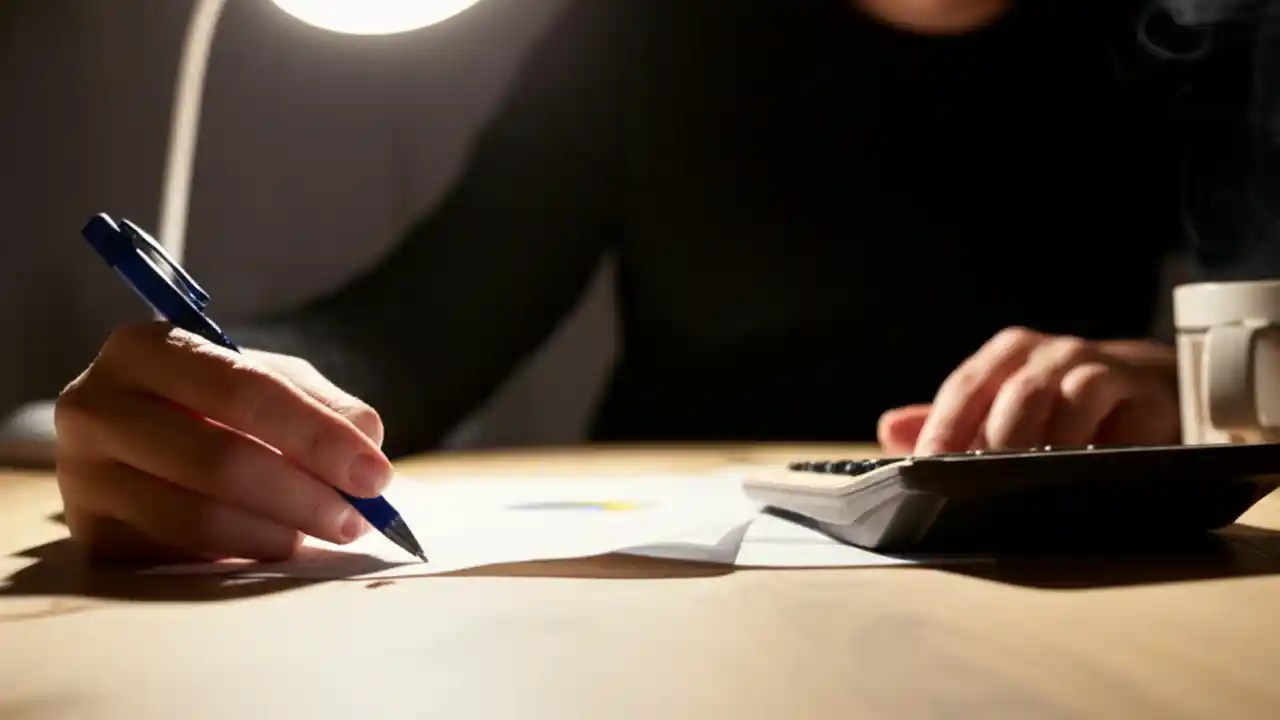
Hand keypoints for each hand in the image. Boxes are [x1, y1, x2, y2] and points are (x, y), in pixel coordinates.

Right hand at [55, 322, 391, 561]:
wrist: (137, 439)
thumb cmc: (212, 402)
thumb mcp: (267, 380)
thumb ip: (320, 403)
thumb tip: (366, 438)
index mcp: (145, 349)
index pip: (242, 390)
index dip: (316, 436)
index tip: (374, 475)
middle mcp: (97, 406)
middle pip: (218, 460)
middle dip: (304, 495)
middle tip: (358, 519)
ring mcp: (83, 474)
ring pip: (197, 517)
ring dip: (279, 533)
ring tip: (327, 532)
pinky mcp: (90, 532)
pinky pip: (179, 554)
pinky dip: (242, 554)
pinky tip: (278, 543)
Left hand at [877, 327, 1179, 455]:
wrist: (1144, 393)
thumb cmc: (1061, 409)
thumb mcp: (1000, 416)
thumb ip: (948, 426)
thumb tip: (889, 429)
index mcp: (1002, 357)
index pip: (961, 392)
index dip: (941, 432)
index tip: (923, 473)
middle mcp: (1039, 354)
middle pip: (1001, 395)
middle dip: (986, 445)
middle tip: (972, 488)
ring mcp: (1083, 362)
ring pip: (1044, 396)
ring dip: (1028, 443)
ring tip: (1015, 483)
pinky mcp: (1126, 380)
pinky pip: (1093, 402)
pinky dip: (1076, 436)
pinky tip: (1066, 468)